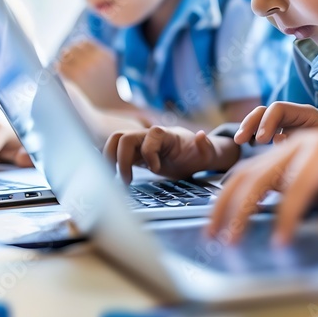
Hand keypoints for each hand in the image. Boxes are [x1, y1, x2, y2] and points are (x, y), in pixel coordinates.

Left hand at [55, 40, 121, 107]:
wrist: (111, 102)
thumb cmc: (110, 82)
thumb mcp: (111, 62)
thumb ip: (99, 50)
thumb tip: (81, 41)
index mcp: (104, 53)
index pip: (85, 42)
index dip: (79, 46)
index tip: (76, 51)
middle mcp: (94, 58)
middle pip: (74, 47)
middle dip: (70, 52)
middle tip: (67, 56)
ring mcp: (85, 67)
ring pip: (66, 56)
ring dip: (63, 59)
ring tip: (63, 63)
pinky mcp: (76, 77)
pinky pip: (62, 67)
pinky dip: (59, 67)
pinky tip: (60, 70)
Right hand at [103, 125, 239, 183]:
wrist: (193, 156)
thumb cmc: (199, 154)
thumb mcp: (207, 154)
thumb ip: (205, 146)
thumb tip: (200, 136)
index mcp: (166, 134)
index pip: (150, 135)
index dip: (149, 152)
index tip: (156, 170)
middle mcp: (148, 136)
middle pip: (124, 136)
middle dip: (121, 159)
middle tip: (127, 182)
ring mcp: (139, 144)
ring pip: (115, 142)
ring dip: (110, 160)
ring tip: (116, 180)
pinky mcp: (134, 154)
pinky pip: (116, 154)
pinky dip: (110, 164)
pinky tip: (113, 178)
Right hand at [234, 102, 317, 144]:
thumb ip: (307, 146)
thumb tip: (279, 140)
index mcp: (308, 115)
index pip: (278, 108)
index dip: (266, 122)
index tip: (260, 142)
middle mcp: (297, 118)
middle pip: (266, 111)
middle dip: (251, 123)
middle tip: (241, 141)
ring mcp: (291, 128)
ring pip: (263, 121)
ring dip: (249, 129)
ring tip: (240, 143)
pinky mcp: (288, 141)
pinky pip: (267, 135)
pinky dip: (255, 139)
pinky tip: (250, 152)